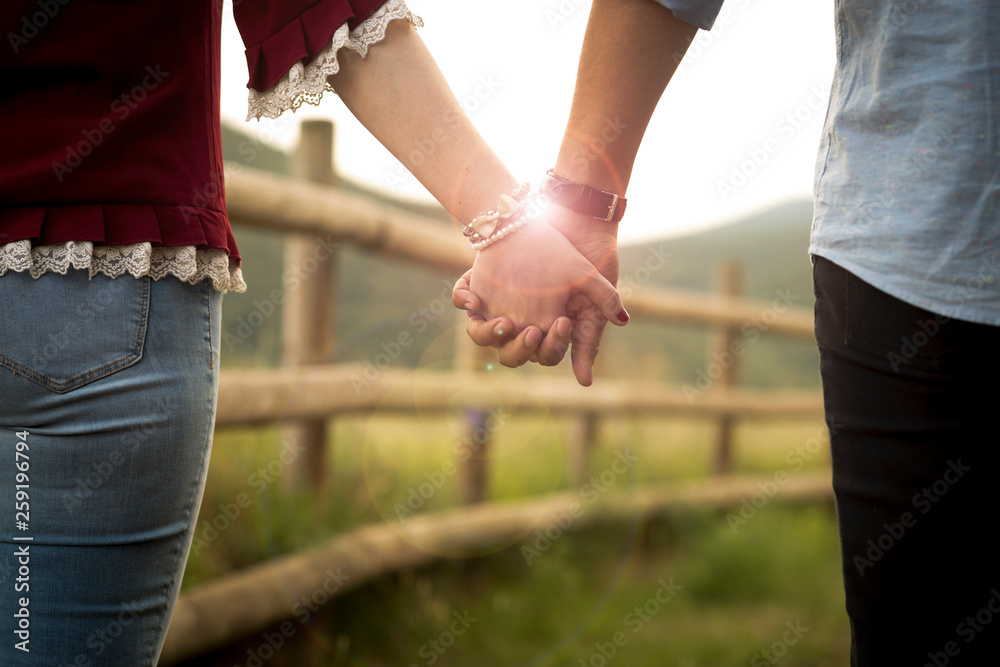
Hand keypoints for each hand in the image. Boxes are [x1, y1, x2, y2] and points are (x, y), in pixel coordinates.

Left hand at [452, 213, 626, 384]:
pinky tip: (473, 297)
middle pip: (511, 354)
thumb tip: (587, 382)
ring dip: (489, 333)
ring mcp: (495, 306)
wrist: (559, 216)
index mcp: (545, 329)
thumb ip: (597, 320)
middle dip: (519, 348)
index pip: (544, 354)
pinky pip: (462, 299)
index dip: (552, 346)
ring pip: (482, 335)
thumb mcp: (591, 283)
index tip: (561, 323)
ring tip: (504, 322)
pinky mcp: (478, 285)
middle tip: (531, 331)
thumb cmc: (578, 254)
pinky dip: (463, 299)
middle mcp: (519, 323)